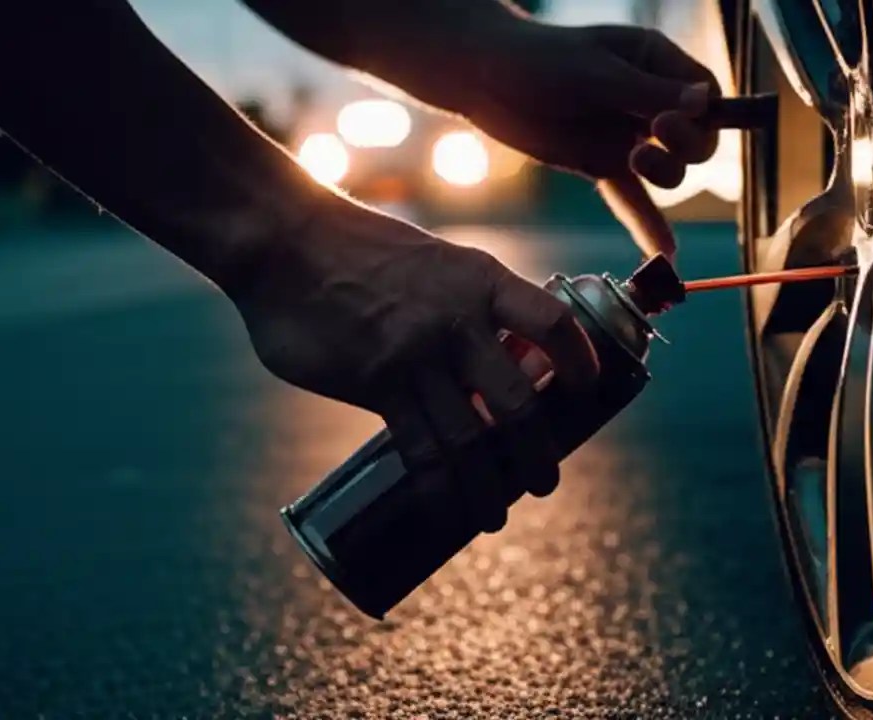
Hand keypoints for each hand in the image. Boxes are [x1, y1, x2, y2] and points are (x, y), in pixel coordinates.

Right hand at [228, 210, 598, 530]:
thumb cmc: (357, 248)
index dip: (579, 362)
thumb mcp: (432, 260)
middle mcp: (459, 320)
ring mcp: (418, 355)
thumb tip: (485, 357)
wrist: (287, 239)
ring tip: (497, 516)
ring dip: (489, 486)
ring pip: (470, 438)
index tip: (586, 391)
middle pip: (518, 401)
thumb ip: (463, 304)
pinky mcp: (377, 384)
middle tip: (545, 481)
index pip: (554, 323)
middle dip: (538, 451)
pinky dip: (438, 486)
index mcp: (482, 280)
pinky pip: (418, 448)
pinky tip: (446, 506)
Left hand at [390, 19, 721, 260]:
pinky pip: (633, 200)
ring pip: (670, 173)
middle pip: (697, 142)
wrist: (484, 79)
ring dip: (663, 177)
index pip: (707, 98)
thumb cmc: (540, 58)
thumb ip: (650, 93)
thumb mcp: (599, 73)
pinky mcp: (601, 165)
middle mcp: (649, 103)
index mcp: (657, 64)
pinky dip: (648, 225)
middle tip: (652, 137)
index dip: (702, 117)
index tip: (668, 122)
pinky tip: (665, 254)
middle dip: (684, 147)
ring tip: (632, 162)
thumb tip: (703, 102)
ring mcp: (627, 137)